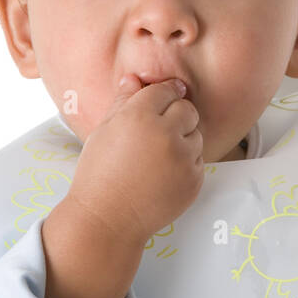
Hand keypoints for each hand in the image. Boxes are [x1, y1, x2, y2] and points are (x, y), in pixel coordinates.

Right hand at [67, 75, 204, 246]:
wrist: (107, 219)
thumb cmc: (98, 174)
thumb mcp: (103, 132)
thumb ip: (123, 102)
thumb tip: (134, 78)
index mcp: (139, 116)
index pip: (165, 90)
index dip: (163, 95)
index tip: (162, 100)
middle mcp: (166, 134)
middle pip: (187, 109)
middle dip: (176, 115)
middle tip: (158, 131)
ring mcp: (183, 158)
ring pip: (196, 135)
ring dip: (183, 140)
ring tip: (157, 157)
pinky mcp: (194, 180)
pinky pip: (198, 161)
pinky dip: (186, 164)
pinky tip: (163, 174)